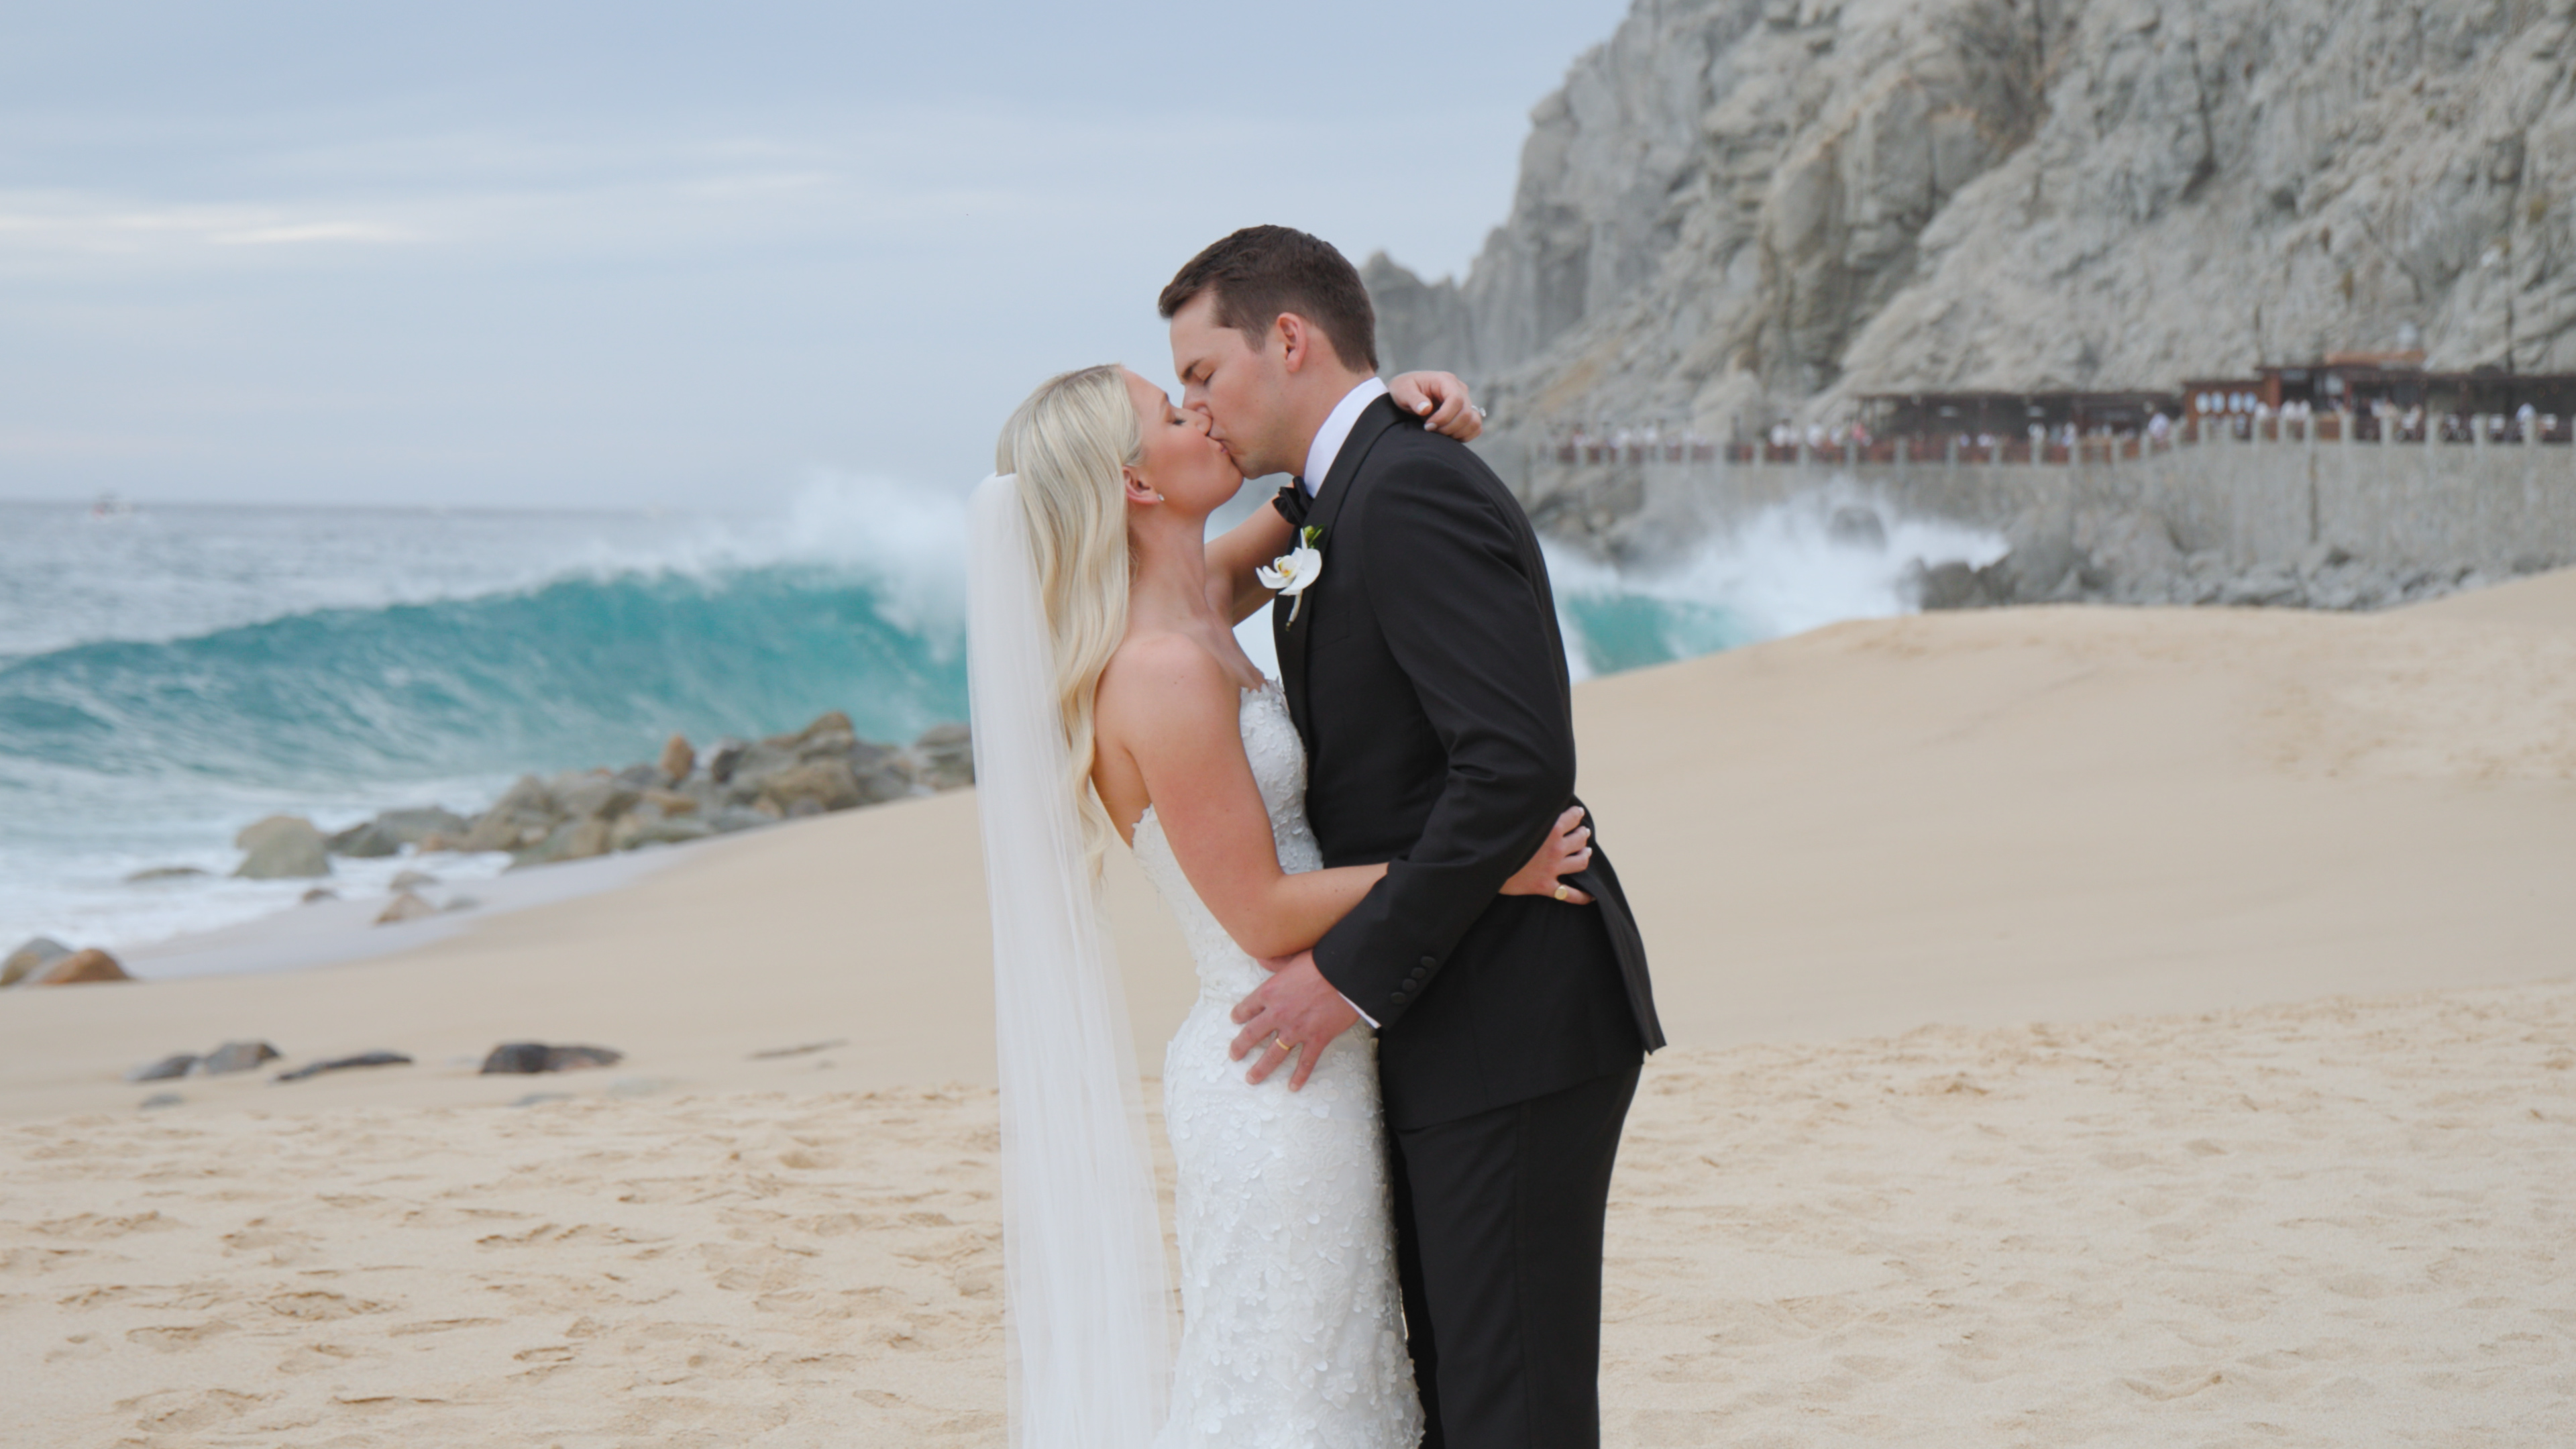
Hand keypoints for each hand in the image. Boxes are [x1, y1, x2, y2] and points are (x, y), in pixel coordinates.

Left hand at [1229, 951, 1359, 1090]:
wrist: (1345, 975)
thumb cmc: (1321, 962)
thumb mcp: (1292, 958)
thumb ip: (1275, 962)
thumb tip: (1261, 957)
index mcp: (1270, 993)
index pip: (1248, 1007)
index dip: (1239, 1015)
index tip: (1235, 1020)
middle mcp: (1278, 1014)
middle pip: (1253, 1035)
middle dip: (1240, 1047)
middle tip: (1234, 1056)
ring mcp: (1296, 1030)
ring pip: (1274, 1055)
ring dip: (1261, 1069)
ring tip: (1252, 1079)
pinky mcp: (1316, 1039)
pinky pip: (1306, 1062)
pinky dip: (1300, 1076)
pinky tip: (1293, 1087)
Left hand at [1387, 371, 1484, 440]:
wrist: (1406, 392)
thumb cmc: (1403, 389)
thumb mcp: (1402, 391)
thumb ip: (1413, 399)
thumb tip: (1426, 409)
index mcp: (1445, 380)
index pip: (1456, 399)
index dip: (1444, 417)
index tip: (1427, 426)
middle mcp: (1459, 388)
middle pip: (1466, 413)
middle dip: (1448, 427)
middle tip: (1429, 430)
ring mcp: (1465, 400)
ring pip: (1474, 421)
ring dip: (1457, 433)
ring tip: (1438, 434)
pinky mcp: (1466, 412)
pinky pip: (1475, 427)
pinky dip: (1464, 435)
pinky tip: (1447, 436)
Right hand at [1500, 805, 1594, 903]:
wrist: (1485, 866)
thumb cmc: (1497, 839)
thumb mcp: (1514, 820)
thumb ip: (1528, 813)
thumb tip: (1532, 801)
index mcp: (1549, 830)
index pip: (1572, 818)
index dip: (1577, 814)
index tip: (1578, 813)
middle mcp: (1555, 849)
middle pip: (1580, 840)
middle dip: (1583, 835)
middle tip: (1583, 833)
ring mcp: (1552, 869)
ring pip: (1580, 862)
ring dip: (1586, 855)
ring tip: (1587, 852)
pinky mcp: (1546, 887)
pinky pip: (1570, 895)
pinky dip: (1583, 896)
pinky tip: (1591, 896)